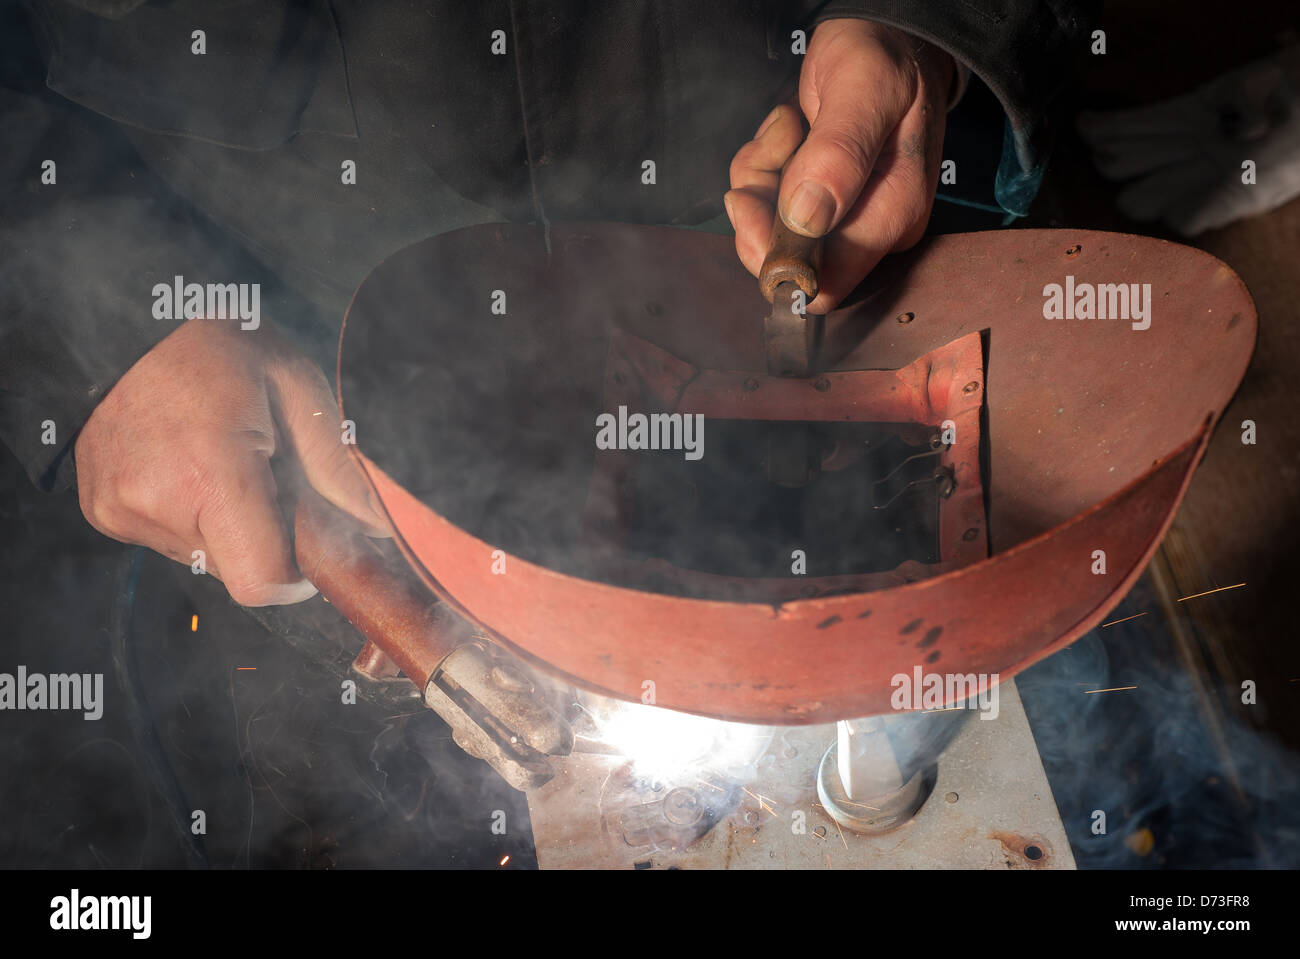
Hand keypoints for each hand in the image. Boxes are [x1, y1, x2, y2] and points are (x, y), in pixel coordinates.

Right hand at [74, 317, 388, 605]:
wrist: (127, 320)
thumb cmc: (219, 345)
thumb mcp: (296, 388)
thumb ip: (336, 468)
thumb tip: (377, 528)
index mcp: (209, 474)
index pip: (262, 582)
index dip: (295, 575)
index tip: (307, 539)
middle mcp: (156, 503)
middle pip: (236, 570)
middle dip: (264, 536)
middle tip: (265, 475)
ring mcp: (120, 511)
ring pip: (203, 556)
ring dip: (227, 524)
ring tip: (221, 457)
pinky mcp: (101, 512)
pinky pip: (168, 539)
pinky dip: (190, 514)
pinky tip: (187, 463)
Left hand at [726, 18, 953, 312]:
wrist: (889, 35)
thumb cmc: (885, 55)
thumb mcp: (865, 88)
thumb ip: (838, 154)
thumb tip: (807, 220)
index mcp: (891, 216)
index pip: (824, 285)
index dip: (776, 260)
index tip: (753, 203)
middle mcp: (868, 227)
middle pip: (787, 262)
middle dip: (759, 208)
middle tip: (770, 149)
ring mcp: (843, 215)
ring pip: (770, 229)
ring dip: (758, 177)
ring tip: (785, 127)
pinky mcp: (821, 199)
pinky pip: (769, 203)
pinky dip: (762, 166)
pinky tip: (785, 130)